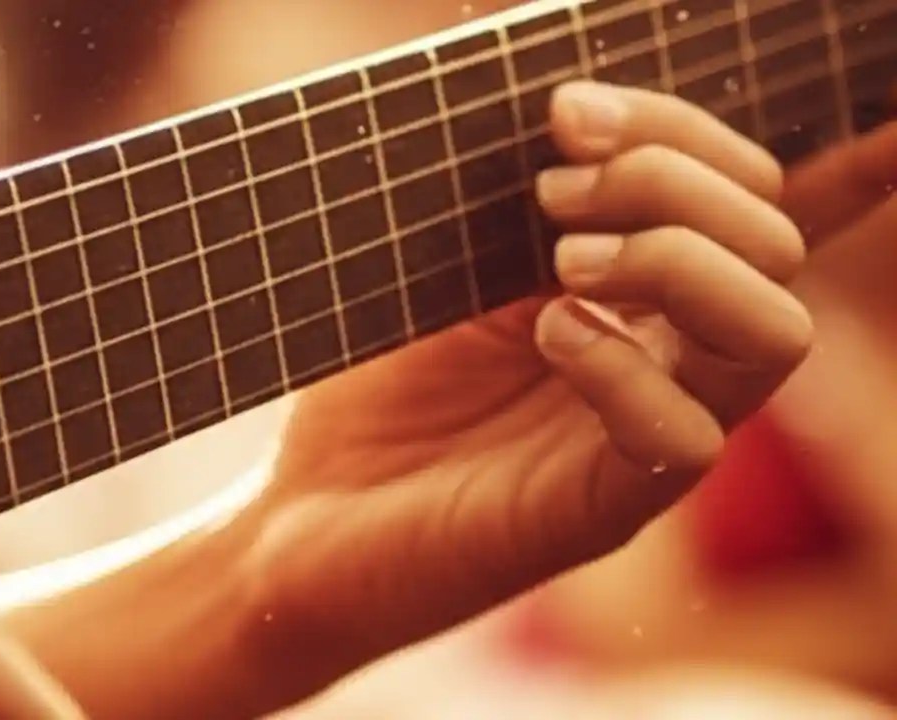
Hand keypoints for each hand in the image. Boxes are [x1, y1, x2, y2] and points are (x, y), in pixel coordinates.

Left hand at [228, 81, 813, 703]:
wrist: (309, 500)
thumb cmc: (379, 370)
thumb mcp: (447, 249)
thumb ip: (516, 173)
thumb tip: (531, 46)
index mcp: (648, 285)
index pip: (766, 209)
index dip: (845, 157)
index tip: (872, 93)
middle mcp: (672, 353)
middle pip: (773, 239)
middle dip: (672, 174)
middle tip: (550, 182)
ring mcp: (652, 432)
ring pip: (773, 330)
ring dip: (675, 258)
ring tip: (561, 256)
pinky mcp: (609, 505)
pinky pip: (687, 436)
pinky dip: (623, 363)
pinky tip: (550, 335)